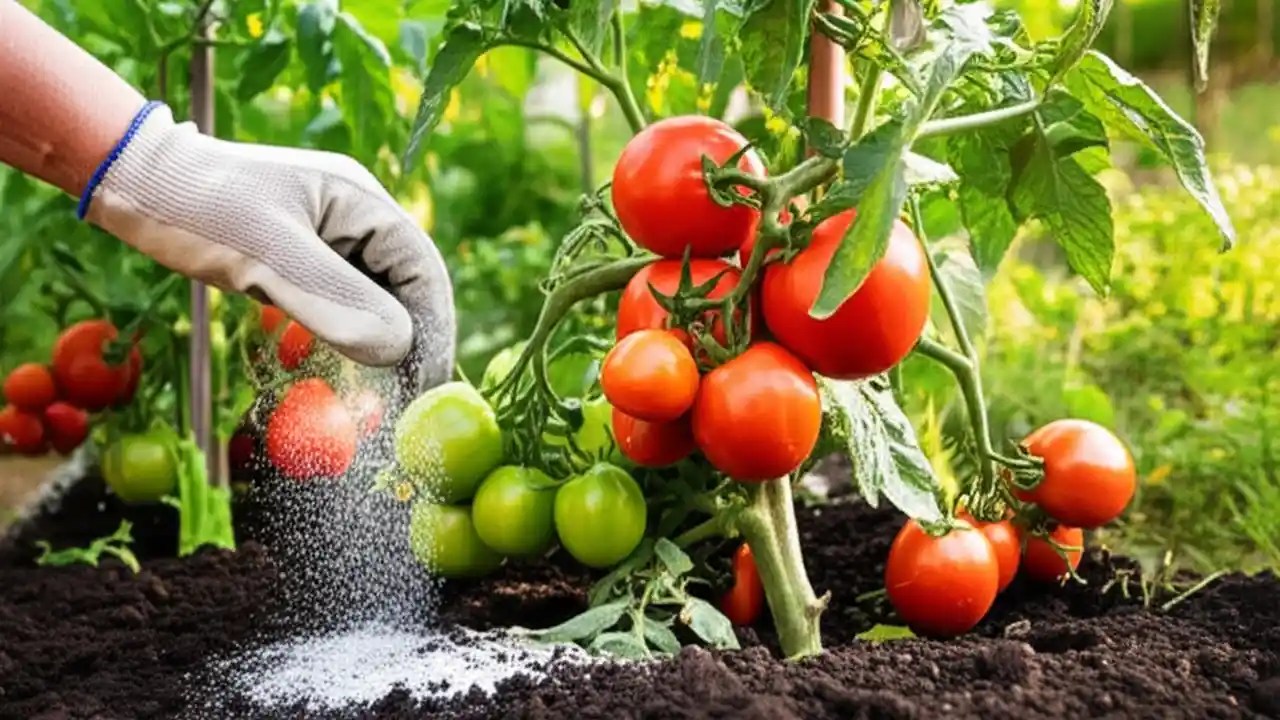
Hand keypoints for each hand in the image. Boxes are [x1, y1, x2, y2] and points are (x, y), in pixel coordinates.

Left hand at [78, 102, 455, 394]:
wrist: (131, 179)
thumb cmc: (197, 206)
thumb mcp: (269, 255)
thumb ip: (337, 300)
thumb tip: (399, 348)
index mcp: (361, 200)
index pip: (423, 270)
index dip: (434, 328)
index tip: (428, 383)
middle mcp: (357, 214)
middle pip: (407, 284)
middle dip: (414, 339)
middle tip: (411, 399)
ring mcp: (332, 234)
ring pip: (377, 295)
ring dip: (384, 339)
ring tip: (386, 391)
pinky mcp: (304, 254)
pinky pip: (343, 298)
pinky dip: (350, 331)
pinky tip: (348, 362)